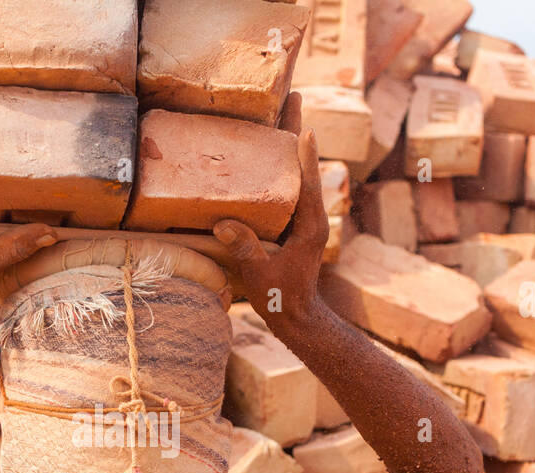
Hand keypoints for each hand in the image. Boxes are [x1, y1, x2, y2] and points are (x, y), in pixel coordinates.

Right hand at [212, 92, 328, 331]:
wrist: (297, 317)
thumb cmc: (281, 299)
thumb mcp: (260, 276)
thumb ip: (245, 249)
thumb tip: (223, 223)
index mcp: (310, 227)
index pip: (309, 184)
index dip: (305, 157)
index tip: (304, 129)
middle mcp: (311, 217)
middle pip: (305, 166)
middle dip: (297, 130)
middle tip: (294, 95)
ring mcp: (304, 218)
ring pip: (298, 173)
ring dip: (289, 142)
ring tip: (280, 111)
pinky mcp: (294, 223)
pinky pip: (289, 187)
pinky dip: (280, 165)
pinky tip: (266, 151)